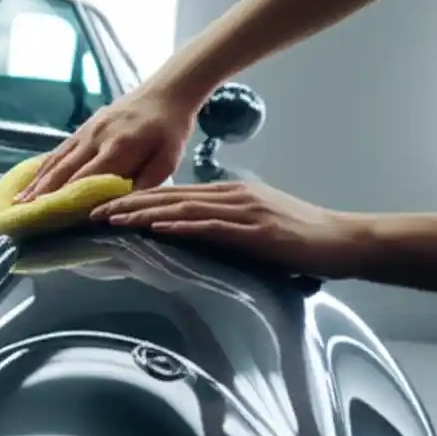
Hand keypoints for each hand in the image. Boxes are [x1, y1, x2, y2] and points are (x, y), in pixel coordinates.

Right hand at [14, 85, 199, 202]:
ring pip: (57, 159)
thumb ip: (142, 185)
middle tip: (22, 213)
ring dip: (36, 181)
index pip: (86, 180)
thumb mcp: (166, 162)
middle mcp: (96, 139)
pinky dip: (43, 166)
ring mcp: (87, 131)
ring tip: (18, 200)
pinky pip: (60, 149)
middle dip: (42, 193)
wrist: (166, 92)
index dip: (66, 199)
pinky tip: (32, 179)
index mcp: (118, 149)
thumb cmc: (170, 131)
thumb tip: (116, 206)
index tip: (48, 217)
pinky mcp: (84, 127)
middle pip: (64, 171)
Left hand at [89, 181, 371, 277]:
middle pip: (170, 198)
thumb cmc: (301, 239)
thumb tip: (189, 235)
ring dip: (144, 214)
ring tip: (112, 220)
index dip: (136, 199)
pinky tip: (158, 228)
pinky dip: (182, 227)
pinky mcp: (258, 232)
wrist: (345, 241)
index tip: (103, 207)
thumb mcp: (255, 226)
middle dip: (127, 204)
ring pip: (184, 209)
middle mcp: (233, 196)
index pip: (173, 195)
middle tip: (92, 211)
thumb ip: (223, 227)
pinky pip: (213, 227)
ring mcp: (246, 212)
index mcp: (230, 194)